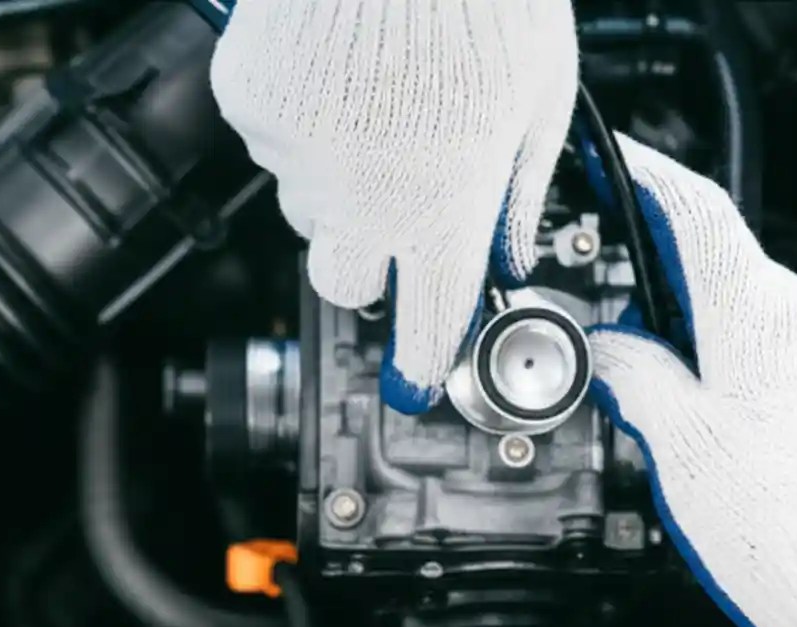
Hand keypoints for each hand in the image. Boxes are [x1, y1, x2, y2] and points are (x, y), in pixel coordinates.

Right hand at [210, 0, 577, 412]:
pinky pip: (273, 143)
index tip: (418, 382)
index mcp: (441, 209)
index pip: (422, 327)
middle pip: (344, 284)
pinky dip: (303, 124)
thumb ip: (519, 192)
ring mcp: (294, 154)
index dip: (420, 366)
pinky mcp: (251, 105)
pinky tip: (340, 74)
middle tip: (400, 208)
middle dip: (371, 264)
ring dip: (337, 187)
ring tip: (377, 112)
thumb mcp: (545, 100)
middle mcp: (359, 198)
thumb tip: (509, 248)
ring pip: (304, 209)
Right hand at [588, 134, 796, 626]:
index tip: (616, 160)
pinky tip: (710, 423)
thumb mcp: (683, 446)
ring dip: (693, 339)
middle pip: (717, 270)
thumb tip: (610, 347)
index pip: (694, 211)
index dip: (646, 178)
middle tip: (605, 324)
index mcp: (760, 311)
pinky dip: (732, 370)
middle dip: (656, 289)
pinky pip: (780, 355)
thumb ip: (635, 376)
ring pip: (746, 318)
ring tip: (653, 399)